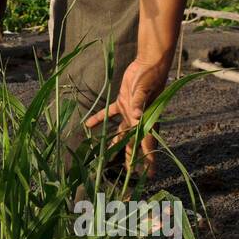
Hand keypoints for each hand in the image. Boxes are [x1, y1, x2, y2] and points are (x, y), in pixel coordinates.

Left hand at [82, 57, 170, 178]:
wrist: (148, 64)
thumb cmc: (150, 78)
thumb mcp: (144, 91)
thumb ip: (140, 103)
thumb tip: (137, 115)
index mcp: (146, 121)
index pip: (147, 145)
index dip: (148, 161)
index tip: (149, 175)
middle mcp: (138, 120)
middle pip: (133, 143)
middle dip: (130, 158)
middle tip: (126, 174)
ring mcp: (130, 112)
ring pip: (121, 132)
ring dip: (115, 144)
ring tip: (107, 157)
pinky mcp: (122, 102)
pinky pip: (109, 114)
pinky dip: (99, 119)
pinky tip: (88, 126)